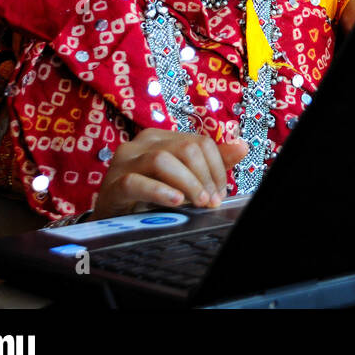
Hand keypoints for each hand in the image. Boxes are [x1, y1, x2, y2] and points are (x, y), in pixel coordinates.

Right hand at [92, 129, 248, 219]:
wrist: (112, 217)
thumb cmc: (149, 194)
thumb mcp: (182, 177)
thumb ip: (211, 163)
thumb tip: (242, 146)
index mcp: (161, 137)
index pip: (200, 142)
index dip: (217, 167)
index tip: (220, 192)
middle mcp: (142, 142)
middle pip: (185, 148)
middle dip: (204, 176)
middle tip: (211, 201)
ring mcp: (125, 161)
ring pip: (162, 160)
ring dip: (187, 183)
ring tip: (198, 203)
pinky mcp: (113, 183)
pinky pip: (137, 182)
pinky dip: (159, 191)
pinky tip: (175, 201)